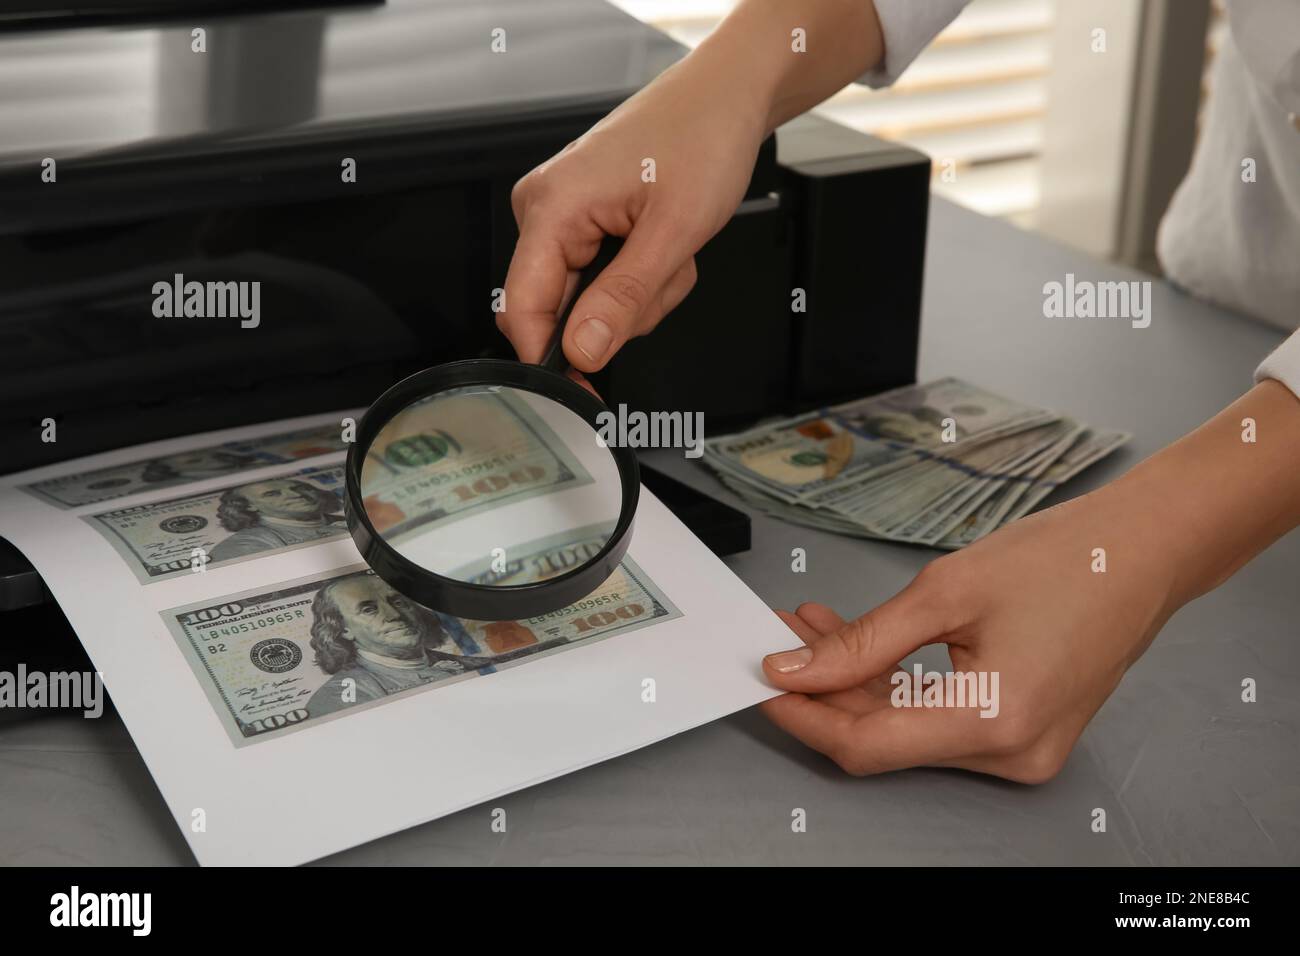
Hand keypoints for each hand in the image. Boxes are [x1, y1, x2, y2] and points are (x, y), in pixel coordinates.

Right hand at [498, 0, 883, 370]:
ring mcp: (562, 215)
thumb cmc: (701, 139)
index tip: (586, 388)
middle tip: (666, 274)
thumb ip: (623, 297)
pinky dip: (639, 277)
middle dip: (620, 312)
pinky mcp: (583, 221)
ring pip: (587, 300)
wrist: (725, 99)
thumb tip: (582, 351)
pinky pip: (601, 278)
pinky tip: (663, 247)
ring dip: (639, 295)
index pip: (522, 308)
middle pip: (559, 310)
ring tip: (672, 252)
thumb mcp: (674, 231)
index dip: (551, 357)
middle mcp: (544, 209)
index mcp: (551, 207)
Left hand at [760, 379, 1299, 782]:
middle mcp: (1012, 753)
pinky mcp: (1022, 732)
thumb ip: (863, 642)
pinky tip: (862, 646)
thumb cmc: (1067, 561)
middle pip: (883, 739)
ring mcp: (1021, 750)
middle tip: (782, 640)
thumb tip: (799, 668)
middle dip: (824, 689)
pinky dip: (895, 686)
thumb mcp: (945, 592)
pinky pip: (938, 719)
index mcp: (996, 721)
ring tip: (816, 630)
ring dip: (856, 683)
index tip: (763, 683)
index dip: (804, 715)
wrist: (1142, 553)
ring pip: (906, 729)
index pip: (867, 744)